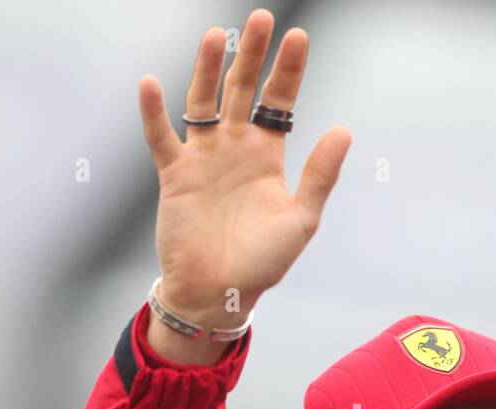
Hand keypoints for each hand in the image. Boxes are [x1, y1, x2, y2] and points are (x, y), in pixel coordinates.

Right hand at [139, 8, 351, 364]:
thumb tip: (344, 130)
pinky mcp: (174, 175)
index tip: (299, 37)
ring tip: (215, 35)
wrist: (219, 294)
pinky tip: (151, 83)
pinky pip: (161, 138)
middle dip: (250, 55)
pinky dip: (153, 113)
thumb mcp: (301, 219)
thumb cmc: (261, 263)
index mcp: (267, 155)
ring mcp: (203, 158)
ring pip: (203, 103)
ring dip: (207, 70)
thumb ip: (319, 175)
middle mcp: (234, 148)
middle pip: (241, 90)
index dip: (288, 71)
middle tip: (259, 19)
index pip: (278, 101)